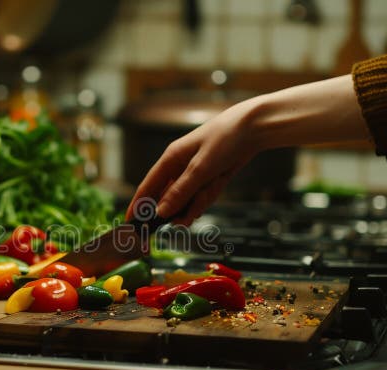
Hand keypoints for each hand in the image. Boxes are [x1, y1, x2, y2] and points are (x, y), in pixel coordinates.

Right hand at [128, 101, 261, 225]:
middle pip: (169, 198)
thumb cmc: (225, 139)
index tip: (131, 223)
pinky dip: (210, 194)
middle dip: (178, 209)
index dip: (138, 206)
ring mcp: (195, 172)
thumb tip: (160, 212)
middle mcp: (179, 166)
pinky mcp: (209, 177)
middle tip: (184, 222)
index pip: (147, 186)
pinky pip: (203, 195)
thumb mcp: (201, 168)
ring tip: (211, 190)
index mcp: (170, 159)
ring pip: (188, 199)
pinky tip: (218, 184)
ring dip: (199, 201)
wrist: (254, 128)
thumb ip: (180, 191)